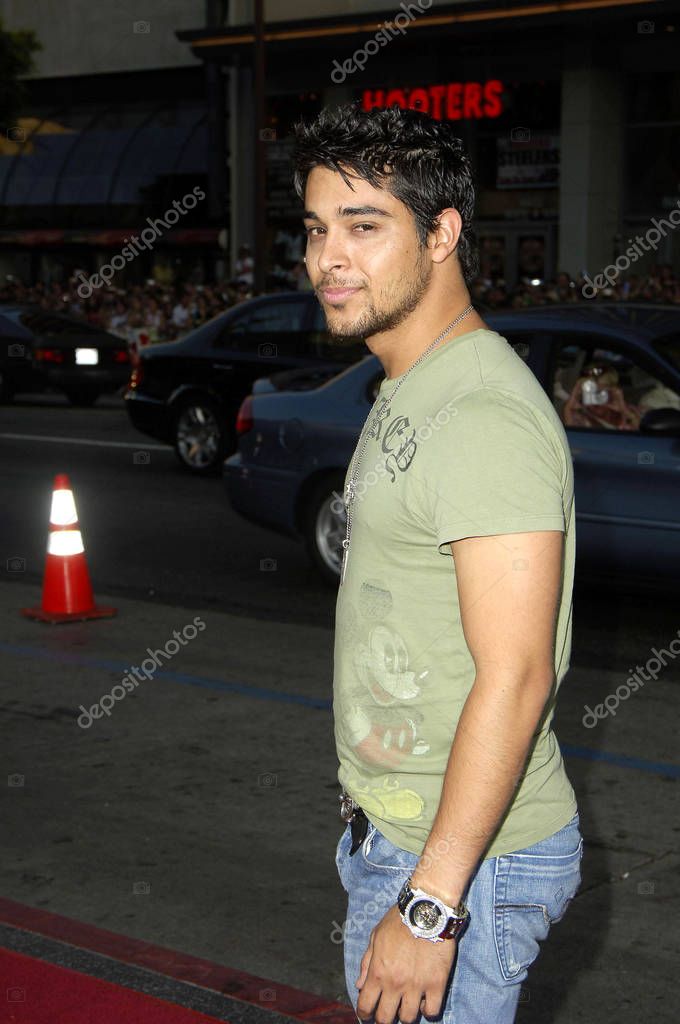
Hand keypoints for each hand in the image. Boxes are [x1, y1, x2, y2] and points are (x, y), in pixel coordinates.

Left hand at [355, 904, 456, 1023]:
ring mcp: (417, 985)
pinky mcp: (437, 983)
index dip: (364, 1014)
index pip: (366, 1006)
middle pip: (386, 1018)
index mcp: (378, 972)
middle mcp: (395, 983)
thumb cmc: (399, 920)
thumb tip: (360, 984)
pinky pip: (432, 1011)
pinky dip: (428, 1010)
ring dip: (405, 1014)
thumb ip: (367, 962)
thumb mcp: (376, 936)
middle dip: (384, 1018)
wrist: (426, 910)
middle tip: (387, 1011)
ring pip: (408, 1018)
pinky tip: (425, 1001)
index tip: (367, 1014)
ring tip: (407, 1004)